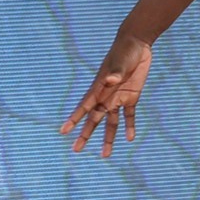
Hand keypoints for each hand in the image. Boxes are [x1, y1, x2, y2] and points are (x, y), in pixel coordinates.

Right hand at [60, 33, 152, 156]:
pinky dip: (130, 126)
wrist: (137, 44)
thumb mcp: (120, 61)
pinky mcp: (132, 97)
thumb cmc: (124, 51)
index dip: (74, 119)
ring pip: (111, 123)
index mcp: (99, 88)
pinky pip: (129, 116)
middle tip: (76, 150)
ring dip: (108, 137)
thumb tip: (110, 79)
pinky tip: (130, 138)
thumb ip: (116, 72)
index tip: (63, 131)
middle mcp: (106, 96)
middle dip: (85, 134)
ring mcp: (118, 98)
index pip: (84, 107)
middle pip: (93, 120)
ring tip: (105, 155)